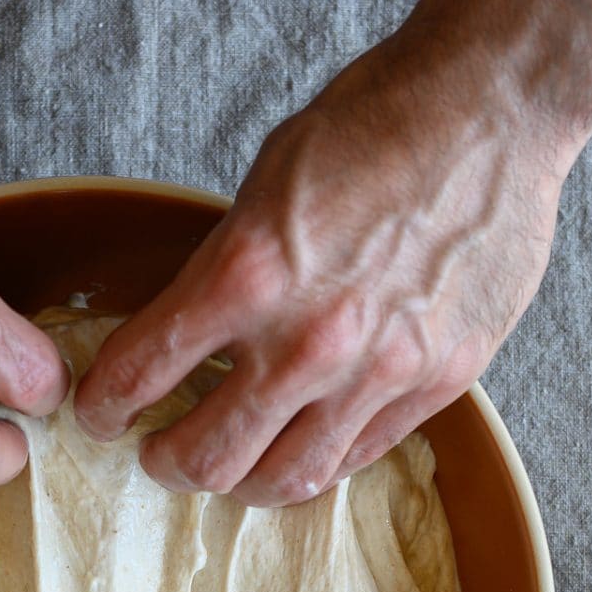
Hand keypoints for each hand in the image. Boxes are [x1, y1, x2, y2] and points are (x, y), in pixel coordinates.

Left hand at [75, 43, 574, 506]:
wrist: (491, 107)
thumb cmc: (374, 125)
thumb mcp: (264, 183)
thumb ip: (226, 268)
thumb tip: (189, 328)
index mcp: (247, 274)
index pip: (142, 372)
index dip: (105, 403)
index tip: (100, 411)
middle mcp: (309, 339)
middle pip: (208, 456)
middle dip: (165, 461)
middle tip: (156, 452)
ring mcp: (379, 371)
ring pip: (285, 479)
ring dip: (237, 483)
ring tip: (224, 468)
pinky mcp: (438, 382)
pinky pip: (357, 456)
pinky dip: (313, 462)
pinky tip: (295, 448)